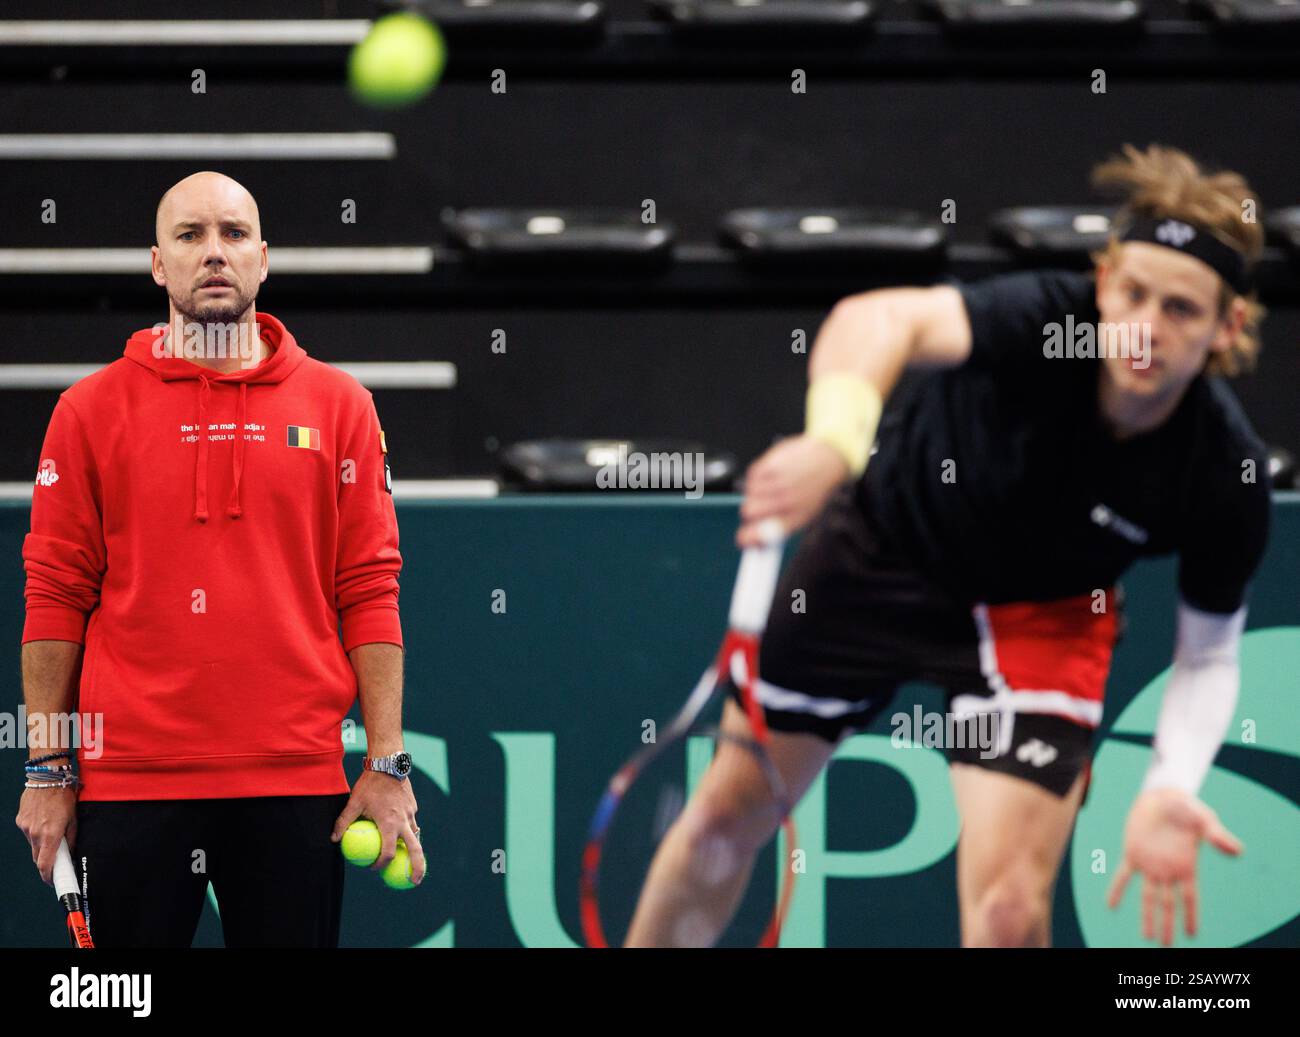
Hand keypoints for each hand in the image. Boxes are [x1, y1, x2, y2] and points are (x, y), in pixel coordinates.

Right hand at [15, 785, 78, 885]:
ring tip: (52, 829)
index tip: (53, 881)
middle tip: (57, 859)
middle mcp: (35, 833)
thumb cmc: (64, 796)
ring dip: (41, 843)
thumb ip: (71, 838)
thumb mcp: (74, 818)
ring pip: (33, 844)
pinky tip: (44, 820)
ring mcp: (25, 827)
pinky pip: (28, 833)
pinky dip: (36, 832)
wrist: (47, 777)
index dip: (48, 876)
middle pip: (37, 857)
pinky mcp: (20, 820)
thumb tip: (71, 854)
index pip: (45, 864)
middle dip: (46, 860)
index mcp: (50, 834)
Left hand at [331, 769, 425, 884]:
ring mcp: (411, 813)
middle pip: (416, 850)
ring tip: (409, 858)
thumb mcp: (353, 803)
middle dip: (417, 868)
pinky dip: (408, 830)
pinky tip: (400, 830)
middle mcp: (404, 821)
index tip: (374, 868)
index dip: (381, 864)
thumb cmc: (370, 784)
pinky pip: (412, 822)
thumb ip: (343, 822)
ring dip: (413, 848)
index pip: (389, 852)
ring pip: (415, 835)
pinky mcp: (413, 806)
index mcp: (390, 824)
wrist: (388, 763)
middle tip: (414, 881)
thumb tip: (334, 839)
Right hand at [737, 435, 848, 547]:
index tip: (743, 539)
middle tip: (758, 509)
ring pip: (749, 493)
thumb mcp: (804, 514)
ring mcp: (776, 482)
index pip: (762, 534)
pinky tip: (772, 476)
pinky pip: (751, 476)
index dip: (748, 538)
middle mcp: (785, 501)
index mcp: (795, 518)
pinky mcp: (770, 464)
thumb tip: (758, 538)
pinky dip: (757, 478)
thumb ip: (781, 526)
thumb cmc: (815, 489)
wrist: (827, 458)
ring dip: (755, 493)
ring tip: (771, 488)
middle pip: (748, 512)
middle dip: (750, 512)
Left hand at [1106, 787, 1241, 945]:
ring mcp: (1150, 864)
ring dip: (1147, 916)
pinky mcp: (1133, 853)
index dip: (1191, 916)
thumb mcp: (1205, 821)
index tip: (1192, 935)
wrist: (1163, 796)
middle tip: (1166, 946)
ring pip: (1148, 896)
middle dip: (1167, 924)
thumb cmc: (1187, 809)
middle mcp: (1168, 871)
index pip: (1189, 898)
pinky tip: (1111, 905)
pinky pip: (1124, 875)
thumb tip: (1238, 850)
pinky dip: (1118, 889)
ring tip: (1147, 937)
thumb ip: (1218, 836)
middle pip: (1168, 904)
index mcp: (1186, 867)